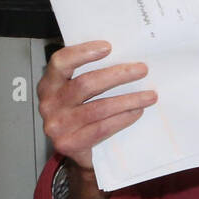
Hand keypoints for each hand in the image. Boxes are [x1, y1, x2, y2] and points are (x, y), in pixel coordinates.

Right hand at [37, 41, 157, 198]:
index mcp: (49, 84)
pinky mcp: (69, 143)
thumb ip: (90, 74)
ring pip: (99, 108)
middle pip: (86, 84)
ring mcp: (57, 125)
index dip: (82, 52)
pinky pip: (102, 128)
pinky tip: (137, 112)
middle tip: (142, 69)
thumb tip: (126, 56)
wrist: (74, 150)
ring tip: (150, 95)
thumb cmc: (79, 113)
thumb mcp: (76, 92)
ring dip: (129, 100)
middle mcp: (48, 103)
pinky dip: (123, 118)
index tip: (108, 47)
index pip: (60, 62)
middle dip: (118, 75)